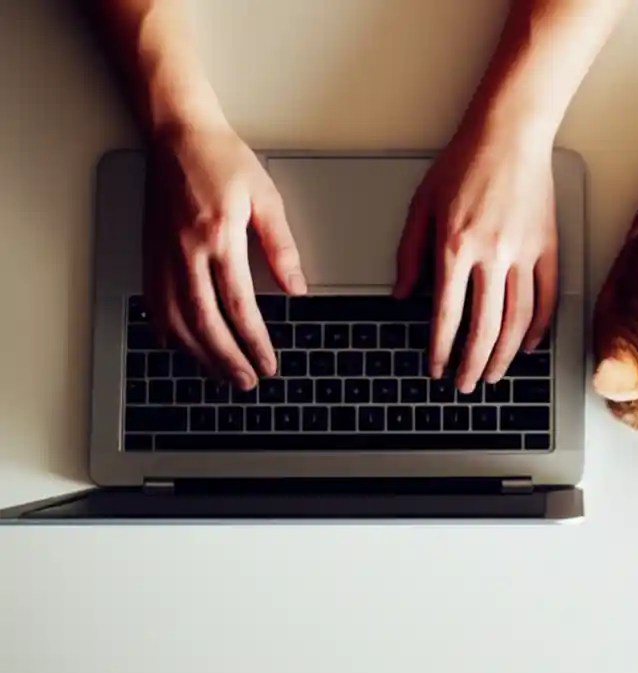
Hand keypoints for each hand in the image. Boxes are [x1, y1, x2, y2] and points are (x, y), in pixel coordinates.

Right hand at [142, 123, 306, 389]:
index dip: (254, 341)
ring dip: (197, 353)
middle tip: (245, 382)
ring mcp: (163, 254)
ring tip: (220, 373)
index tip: (267, 362)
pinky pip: (154, 303)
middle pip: (204, 321)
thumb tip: (296, 288)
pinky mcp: (151, 253)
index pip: (239, 305)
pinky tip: (179, 346)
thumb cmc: (222, 159)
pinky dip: (167, 331)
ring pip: (175, 319)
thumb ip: (281, 246)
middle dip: (225, 358)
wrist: (178, 134)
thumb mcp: (266, 198)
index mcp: (219, 237)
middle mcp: (185, 251)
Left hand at [394, 127, 557, 392]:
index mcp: (455, 247)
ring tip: (495, 374)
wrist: (510, 134)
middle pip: (485, 328)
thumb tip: (402, 296)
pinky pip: (547, 298)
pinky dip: (538, 327)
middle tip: (465, 384)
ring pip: (518, 320)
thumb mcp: (422, 206)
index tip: (435, 368)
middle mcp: (492, 255)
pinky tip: (528, 345)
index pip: (446, 315)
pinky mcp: (548, 248)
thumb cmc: (464, 163)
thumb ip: (410, 254)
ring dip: (505, 355)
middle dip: (473, 364)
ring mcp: (524, 254)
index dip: (439, 349)